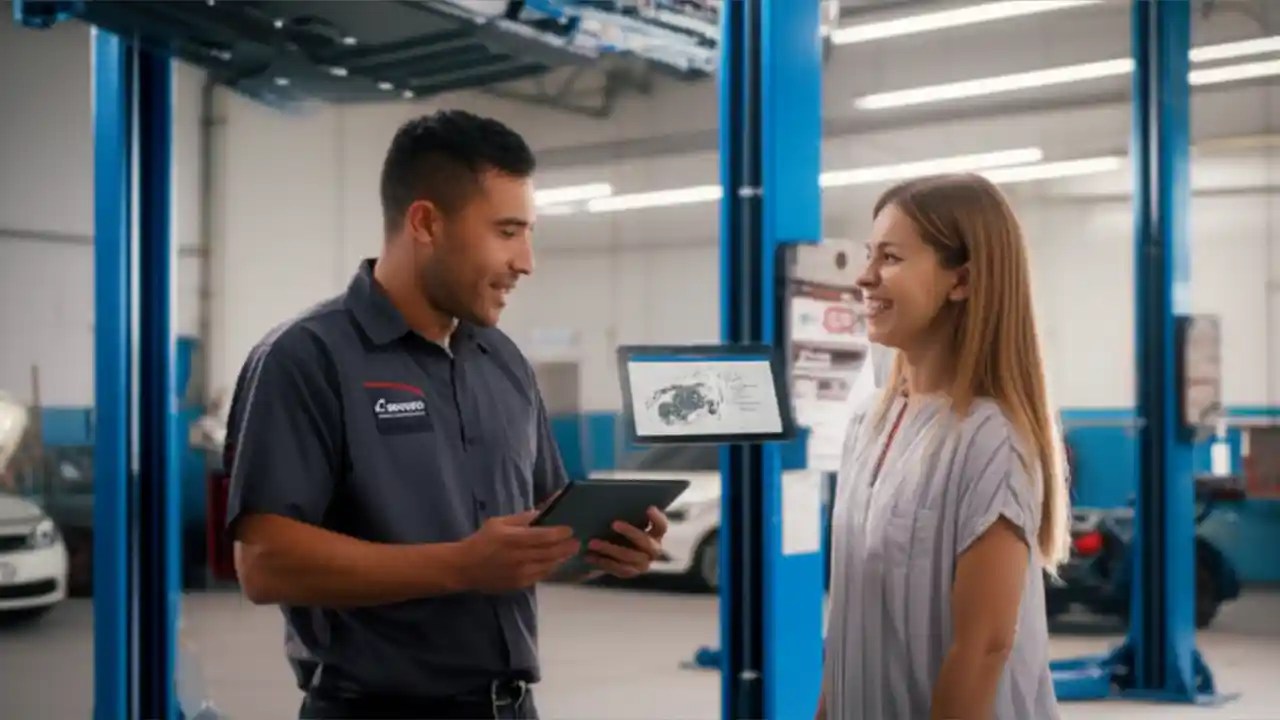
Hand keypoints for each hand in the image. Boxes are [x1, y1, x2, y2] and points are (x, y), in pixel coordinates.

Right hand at [455, 511, 580, 592]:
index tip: (570, 529)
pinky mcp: (519, 585)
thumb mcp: (498, 522)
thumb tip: (541, 513)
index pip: (544, 536)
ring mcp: (521, 573)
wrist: (464, 568)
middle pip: (550, 552)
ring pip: (549, 566)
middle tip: (577, 542)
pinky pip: (541, 576)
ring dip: (561, 558)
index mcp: (514, 539)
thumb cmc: (482, 541)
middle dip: (566, 547)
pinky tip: (555, 563)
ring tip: (570, 552)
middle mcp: (520, 557)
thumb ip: (521, 519)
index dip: (560, 533)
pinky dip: (550, 569)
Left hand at [584, 506, 667, 578]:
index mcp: (656, 534)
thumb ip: (626, 514)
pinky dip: (603, 562)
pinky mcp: (630, 572)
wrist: (612, 552)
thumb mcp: (625, 520)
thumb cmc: (620, 529)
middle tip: (613, 524)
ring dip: (610, 549)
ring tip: (592, 543)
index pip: (661, 526)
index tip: (648, 508)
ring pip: (629, 557)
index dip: (657, 518)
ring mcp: (643, 564)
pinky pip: (618, 569)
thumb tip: (610, 503)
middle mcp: (653, 550)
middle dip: (630, 532)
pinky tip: (589, 556)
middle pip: (645, 542)